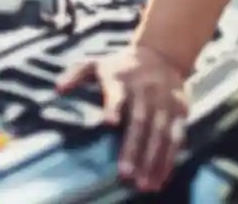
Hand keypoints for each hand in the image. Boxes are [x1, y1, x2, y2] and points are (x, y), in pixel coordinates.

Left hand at [55, 46, 189, 191]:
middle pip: (140, 121)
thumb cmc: (121, 65)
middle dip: (133, 148)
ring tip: (144, 185)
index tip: (109, 122)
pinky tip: (161, 178)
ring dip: (153, 160)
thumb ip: (76, 74)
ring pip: (160, 134)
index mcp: (122, 80)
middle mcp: (145, 91)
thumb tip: (57, 89)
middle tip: (125, 174)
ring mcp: (165, 102)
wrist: (162, 53)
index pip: (118, 94)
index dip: (113, 107)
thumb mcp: (96, 63)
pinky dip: (169, 159)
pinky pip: (176, 138)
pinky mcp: (180, 111)